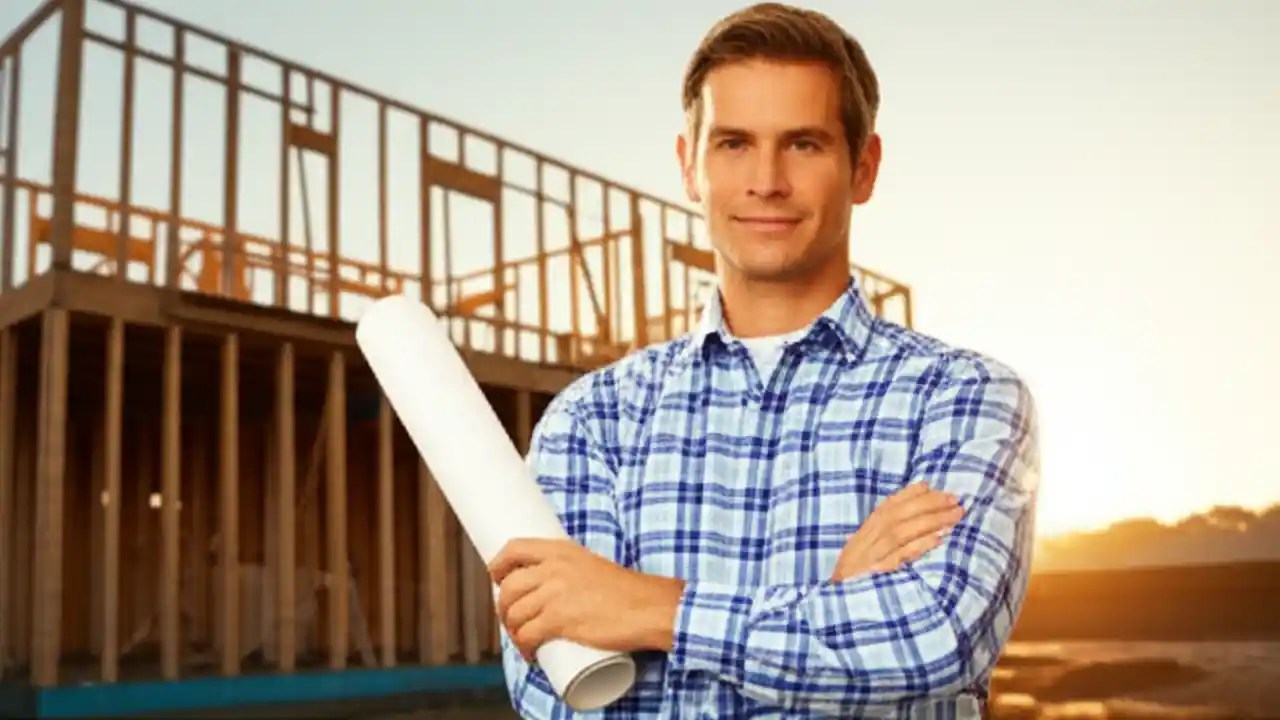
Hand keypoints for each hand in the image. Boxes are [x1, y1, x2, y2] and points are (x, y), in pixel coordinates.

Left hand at [489, 538, 683, 661]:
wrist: (647, 607)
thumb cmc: (626, 591)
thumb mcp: (592, 565)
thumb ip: (569, 571)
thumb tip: (550, 588)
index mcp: (561, 550)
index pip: (515, 548)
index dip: (498, 564)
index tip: (496, 577)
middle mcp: (554, 568)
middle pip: (509, 586)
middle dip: (502, 607)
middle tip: (511, 619)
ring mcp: (556, 593)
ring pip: (515, 613)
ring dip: (512, 631)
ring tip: (522, 640)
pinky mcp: (560, 619)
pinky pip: (527, 634)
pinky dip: (523, 647)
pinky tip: (529, 653)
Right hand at [830, 482, 963, 580]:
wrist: (838, 602)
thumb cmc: (853, 577)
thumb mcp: (861, 550)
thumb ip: (880, 533)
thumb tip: (907, 511)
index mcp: (866, 531)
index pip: (888, 506)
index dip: (908, 494)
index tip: (929, 485)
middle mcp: (869, 539)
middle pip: (900, 514)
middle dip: (928, 504)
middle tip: (953, 499)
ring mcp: (875, 555)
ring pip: (904, 530)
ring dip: (931, 520)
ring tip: (954, 515)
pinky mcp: (881, 572)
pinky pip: (903, 554)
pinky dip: (920, 544)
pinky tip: (939, 538)